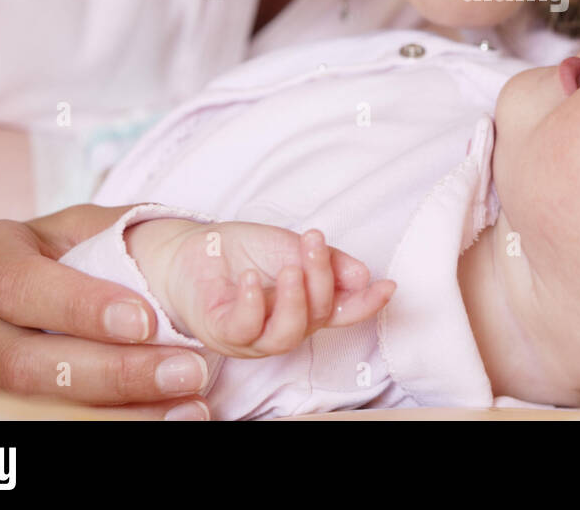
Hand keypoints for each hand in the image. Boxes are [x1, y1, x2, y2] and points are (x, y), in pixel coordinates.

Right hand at [0, 205, 214, 417]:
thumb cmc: (31, 258)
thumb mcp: (64, 230)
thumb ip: (115, 234)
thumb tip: (193, 246)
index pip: (19, 285)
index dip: (81, 306)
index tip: (145, 321)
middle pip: (24, 363)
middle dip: (113, 372)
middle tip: (187, 372)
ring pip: (32, 408)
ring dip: (118, 413)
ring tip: (188, 407)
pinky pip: (42, 428)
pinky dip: (108, 426)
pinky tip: (160, 421)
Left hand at [129, 220, 395, 358]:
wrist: (192, 250)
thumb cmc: (245, 253)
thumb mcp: (292, 247)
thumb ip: (327, 262)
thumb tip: (362, 277)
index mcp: (306, 308)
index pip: (343, 311)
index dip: (367, 303)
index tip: (387, 287)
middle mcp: (284, 327)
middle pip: (315, 318)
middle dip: (321, 282)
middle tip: (315, 244)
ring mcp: (253, 335)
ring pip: (285, 333)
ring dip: (294, 299)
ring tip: (290, 267)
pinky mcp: (221, 331)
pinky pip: (242, 328)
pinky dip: (251, 305)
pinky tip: (251, 280)